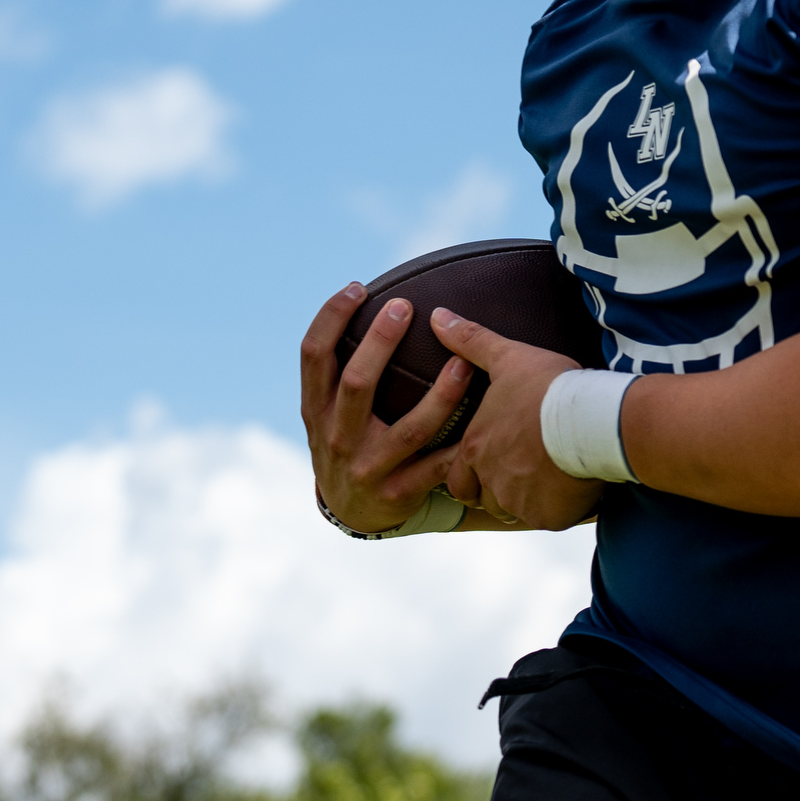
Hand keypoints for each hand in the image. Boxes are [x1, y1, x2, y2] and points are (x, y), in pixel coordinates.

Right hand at [300, 285, 471, 532]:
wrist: (352, 513)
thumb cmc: (347, 441)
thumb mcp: (328, 412)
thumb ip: (341, 370)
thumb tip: (369, 302)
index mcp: (316, 410)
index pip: (313, 356)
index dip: (331, 318)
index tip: (358, 288)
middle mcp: (336, 437)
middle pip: (357, 382)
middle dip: (380, 342)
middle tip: (405, 306)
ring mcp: (368, 467)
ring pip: (410, 428)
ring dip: (442, 394)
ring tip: (465, 362)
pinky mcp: (399, 493)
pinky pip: (439, 465)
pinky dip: (463, 445)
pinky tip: (486, 421)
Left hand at [430, 308, 605, 529]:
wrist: (594, 419)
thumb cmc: (549, 387)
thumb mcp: (508, 358)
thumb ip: (471, 341)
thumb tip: (437, 316)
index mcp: (475, 447)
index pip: (457, 476)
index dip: (472, 472)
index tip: (492, 463)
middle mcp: (489, 480)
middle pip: (481, 499)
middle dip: (493, 492)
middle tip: (519, 477)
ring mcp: (518, 501)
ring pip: (513, 511)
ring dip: (524, 500)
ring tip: (547, 482)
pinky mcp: (547, 516)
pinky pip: (546, 519)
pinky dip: (555, 509)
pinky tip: (571, 490)